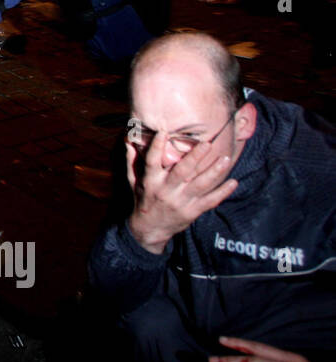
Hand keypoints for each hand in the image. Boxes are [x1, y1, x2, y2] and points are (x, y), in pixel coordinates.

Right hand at [126, 132, 236, 253]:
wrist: (150, 229)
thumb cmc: (143, 200)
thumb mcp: (133, 181)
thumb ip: (132, 161)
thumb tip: (129, 142)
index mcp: (151, 182)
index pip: (152, 161)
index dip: (156, 146)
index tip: (163, 132)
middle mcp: (166, 191)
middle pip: (182, 172)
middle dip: (195, 157)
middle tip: (207, 144)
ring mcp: (180, 202)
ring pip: (200, 185)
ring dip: (214, 172)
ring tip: (225, 158)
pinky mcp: (192, 212)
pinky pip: (210, 201)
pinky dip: (222, 192)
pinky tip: (233, 182)